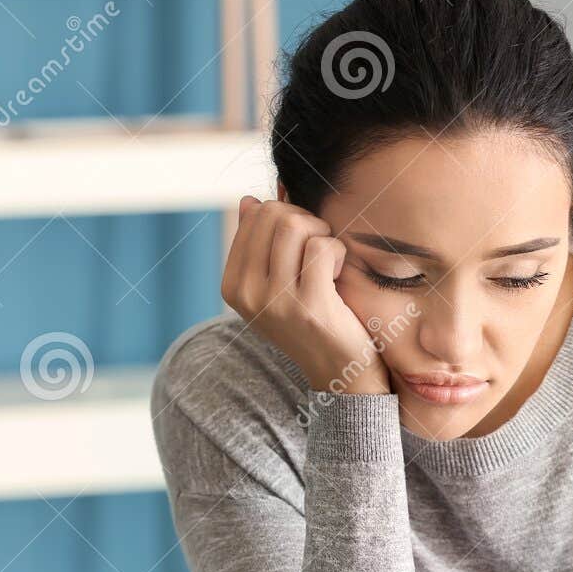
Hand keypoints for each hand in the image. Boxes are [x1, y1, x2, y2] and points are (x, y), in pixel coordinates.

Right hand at [221, 195, 388, 394]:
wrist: (339, 371)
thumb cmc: (311, 319)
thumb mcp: (276, 284)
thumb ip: (261, 243)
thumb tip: (250, 201)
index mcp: (233, 285)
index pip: (254, 214)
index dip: (286, 215)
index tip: (301, 243)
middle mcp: (247, 294)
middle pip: (273, 214)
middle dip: (304, 219)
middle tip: (319, 246)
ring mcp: (275, 301)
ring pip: (294, 225)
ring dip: (321, 232)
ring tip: (328, 258)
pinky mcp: (308, 306)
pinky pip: (321, 247)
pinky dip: (337, 251)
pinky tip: (338, 273)